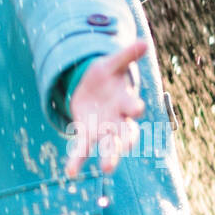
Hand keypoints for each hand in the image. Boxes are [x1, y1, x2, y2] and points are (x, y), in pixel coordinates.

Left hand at [64, 41, 147, 177]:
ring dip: (108, 156)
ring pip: (107, 145)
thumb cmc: (107, 75)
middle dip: (123, 143)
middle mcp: (118, 120)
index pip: (132, 107)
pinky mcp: (87, 132)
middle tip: (124, 150)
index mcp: (125, 102)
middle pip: (124, 134)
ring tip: (107, 169)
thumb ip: (127, 55)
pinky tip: (71, 173)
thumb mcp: (113, 63)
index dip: (134, 107)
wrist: (92, 85)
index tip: (136, 108)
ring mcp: (104, 129)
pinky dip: (77, 159)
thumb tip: (143, 41)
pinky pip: (83, 148)